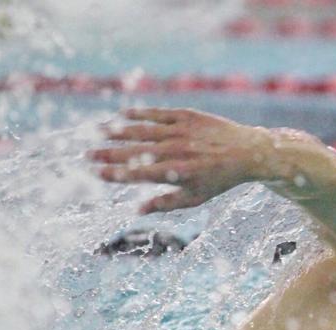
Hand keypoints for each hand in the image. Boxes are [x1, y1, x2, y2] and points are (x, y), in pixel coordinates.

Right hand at [90, 108, 268, 213]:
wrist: (248, 152)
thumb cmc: (218, 179)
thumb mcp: (195, 198)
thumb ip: (165, 203)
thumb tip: (136, 211)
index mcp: (178, 173)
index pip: (139, 174)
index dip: (116, 173)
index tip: (96, 172)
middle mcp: (178, 151)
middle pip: (136, 151)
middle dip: (109, 152)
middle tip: (86, 153)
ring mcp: (182, 131)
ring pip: (144, 129)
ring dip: (118, 130)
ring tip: (97, 132)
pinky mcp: (188, 115)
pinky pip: (159, 113)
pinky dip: (140, 113)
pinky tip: (122, 113)